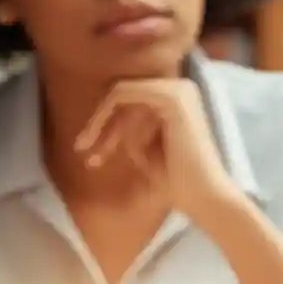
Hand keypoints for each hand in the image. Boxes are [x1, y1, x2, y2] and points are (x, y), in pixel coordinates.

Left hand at [74, 79, 242, 220]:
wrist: (202, 197)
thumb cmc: (174, 179)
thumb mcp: (141, 148)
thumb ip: (126, 129)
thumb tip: (96, 118)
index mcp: (175, 96)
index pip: (127, 99)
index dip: (103, 122)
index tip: (84, 148)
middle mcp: (179, 86)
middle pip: (121, 93)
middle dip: (99, 123)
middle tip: (80, 148)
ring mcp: (177, 89)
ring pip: (119, 94)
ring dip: (106, 127)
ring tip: (97, 157)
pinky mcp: (173, 98)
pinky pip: (124, 97)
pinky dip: (116, 123)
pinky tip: (121, 150)